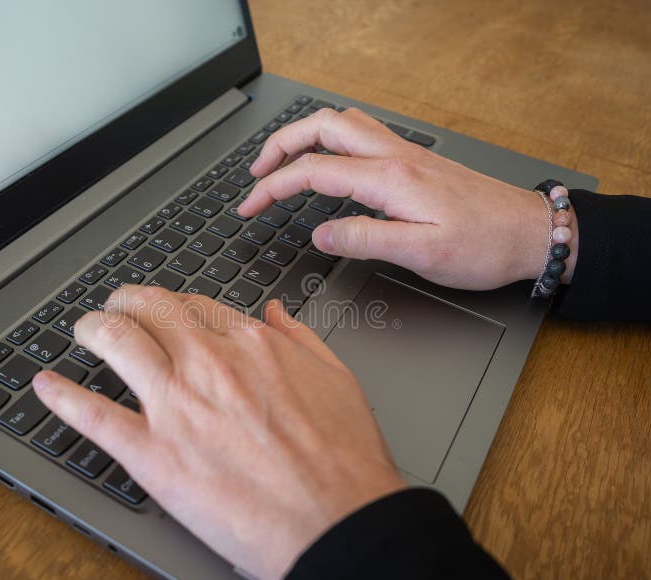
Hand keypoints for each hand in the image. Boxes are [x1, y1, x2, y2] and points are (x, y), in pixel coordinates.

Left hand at [33, 288, 403, 579]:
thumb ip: (300, 337)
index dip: (171, 304)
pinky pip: (92, 415)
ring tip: (85, 330)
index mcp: (250, 344)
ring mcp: (176, 406)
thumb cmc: (344, 459)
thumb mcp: (335, 377)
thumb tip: (277, 313)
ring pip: (115, 342)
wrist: (338, 522)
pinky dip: (61, 396)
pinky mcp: (153, 455)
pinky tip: (46, 385)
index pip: (193, 304)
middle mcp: (208, 363)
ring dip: (92, 328)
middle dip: (125, 302)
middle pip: (148, 309)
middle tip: (116, 308)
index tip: (164, 311)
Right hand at [240, 107, 577, 288]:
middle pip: (322, 128)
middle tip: (256, 174)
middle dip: (280, 145)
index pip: (313, 171)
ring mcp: (405, 155)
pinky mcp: (415, 162)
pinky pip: (361, 136)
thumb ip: (365, 239)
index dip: (273, 187)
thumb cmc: (483, 245)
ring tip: (281, 162)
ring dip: (304, 136)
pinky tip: (328, 165)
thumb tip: (320, 234)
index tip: (250, 206)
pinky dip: (330, 142)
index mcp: (390, 179)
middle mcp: (395, 157)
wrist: (530, 232)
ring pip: (342, 124)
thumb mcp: (421, 254)